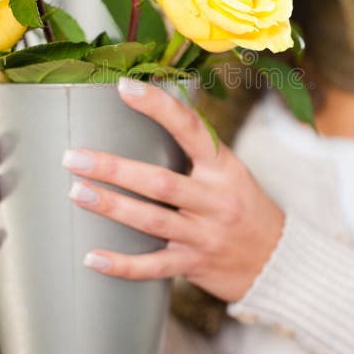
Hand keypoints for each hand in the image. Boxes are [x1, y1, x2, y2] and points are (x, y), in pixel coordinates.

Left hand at [64, 77, 284, 302]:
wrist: (279, 262)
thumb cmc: (244, 207)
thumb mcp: (230, 173)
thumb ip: (195, 153)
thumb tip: (143, 118)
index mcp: (224, 168)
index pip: (191, 128)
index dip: (158, 107)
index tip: (124, 88)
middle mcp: (215, 199)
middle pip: (159, 181)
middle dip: (113, 168)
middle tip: (73, 156)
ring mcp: (205, 234)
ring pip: (151, 220)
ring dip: (111, 206)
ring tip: (76, 192)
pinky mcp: (195, 265)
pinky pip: (154, 266)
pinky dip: (122, 265)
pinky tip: (92, 258)